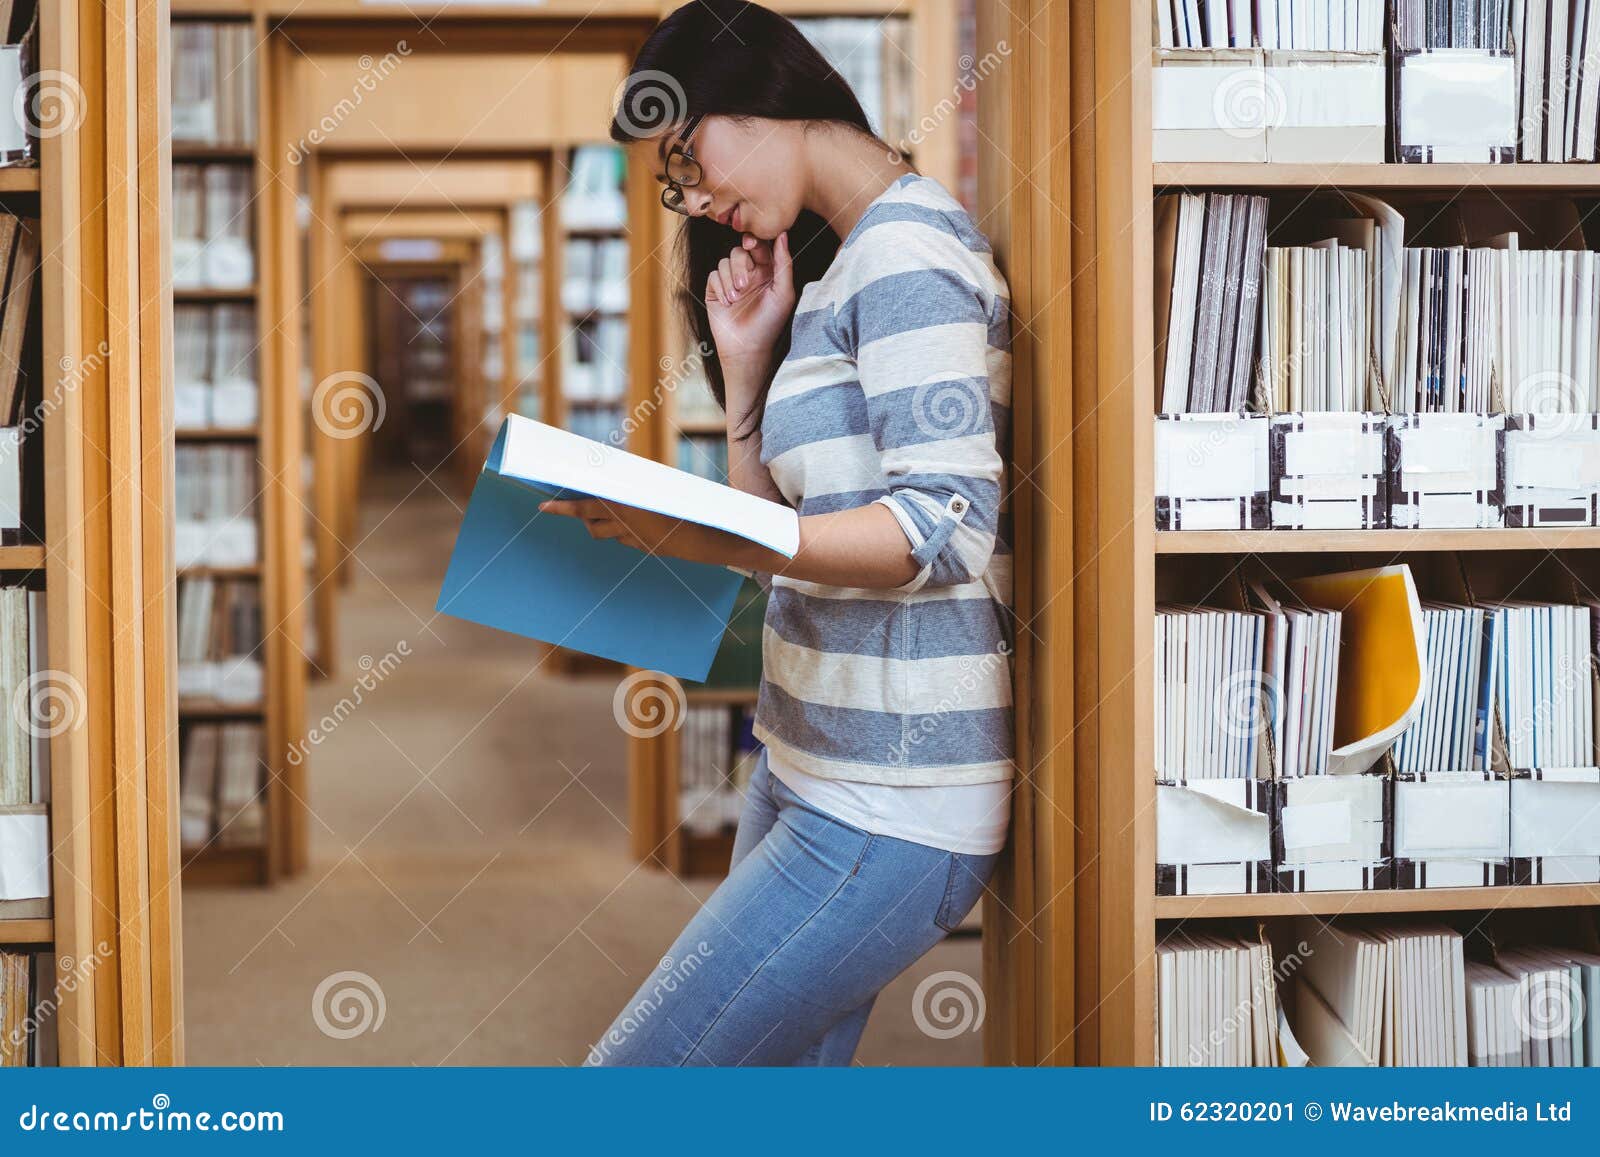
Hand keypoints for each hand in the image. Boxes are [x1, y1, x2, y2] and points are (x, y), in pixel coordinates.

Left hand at [539, 497, 749, 568]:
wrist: (701, 534)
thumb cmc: (678, 502)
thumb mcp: (650, 488)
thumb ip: (627, 489)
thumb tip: (608, 484)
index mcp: (622, 504)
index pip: (584, 506)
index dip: (561, 507)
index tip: (542, 507)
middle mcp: (623, 523)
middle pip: (589, 522)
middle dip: (577, 514)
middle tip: (559, 507)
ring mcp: (631, 538)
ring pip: (603, 533)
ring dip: (600, 524)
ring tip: (607, 514)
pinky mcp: (642, 547)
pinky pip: (623, 539)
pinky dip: (623, 531)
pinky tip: (636, 525)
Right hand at [705, 232, 795, 375]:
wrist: (747, 347)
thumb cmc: (770, 322)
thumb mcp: (783, 292)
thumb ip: (784, 263)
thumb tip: (783, 235)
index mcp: (767, 270)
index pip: (759, 246)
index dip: (754, 241)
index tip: (751, 245)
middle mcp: (749, 272)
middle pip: (739, 251)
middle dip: (740, 265)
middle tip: (744, 285)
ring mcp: (731, 280)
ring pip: (725, 261)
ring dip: (730, 278)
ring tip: (737, 298)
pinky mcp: (715, 289)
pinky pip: (714, 275)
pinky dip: (720, 287)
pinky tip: (727, 302)